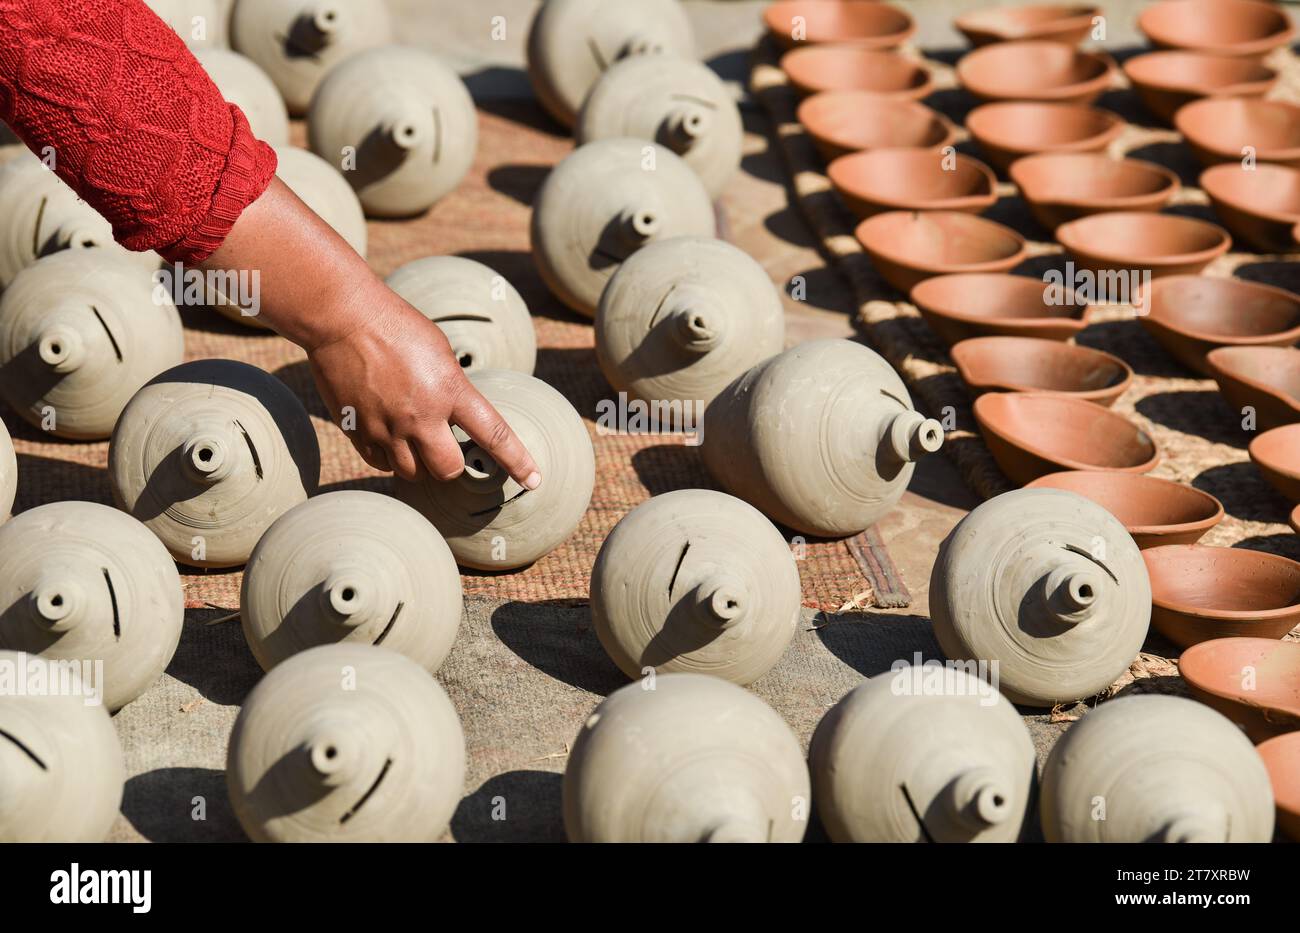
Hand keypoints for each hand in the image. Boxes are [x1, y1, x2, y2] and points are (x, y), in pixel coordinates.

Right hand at [198, 178, 539, 487]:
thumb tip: (456, 418)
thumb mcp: (440, 353)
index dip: (517, 462)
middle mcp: (421, 416)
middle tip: (445, 450)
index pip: (494, 436)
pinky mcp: (358, 431)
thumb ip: (452, 388)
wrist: (344, 318)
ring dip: (418, 465)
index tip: (534, 480)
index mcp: (450, 391)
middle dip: (449, 466)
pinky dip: (388, 458)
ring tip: (413, 440)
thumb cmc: (397, 327)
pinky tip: (388, 436)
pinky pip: (380, 463)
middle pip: (446, 470)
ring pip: (411, 473)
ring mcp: (387, 427)